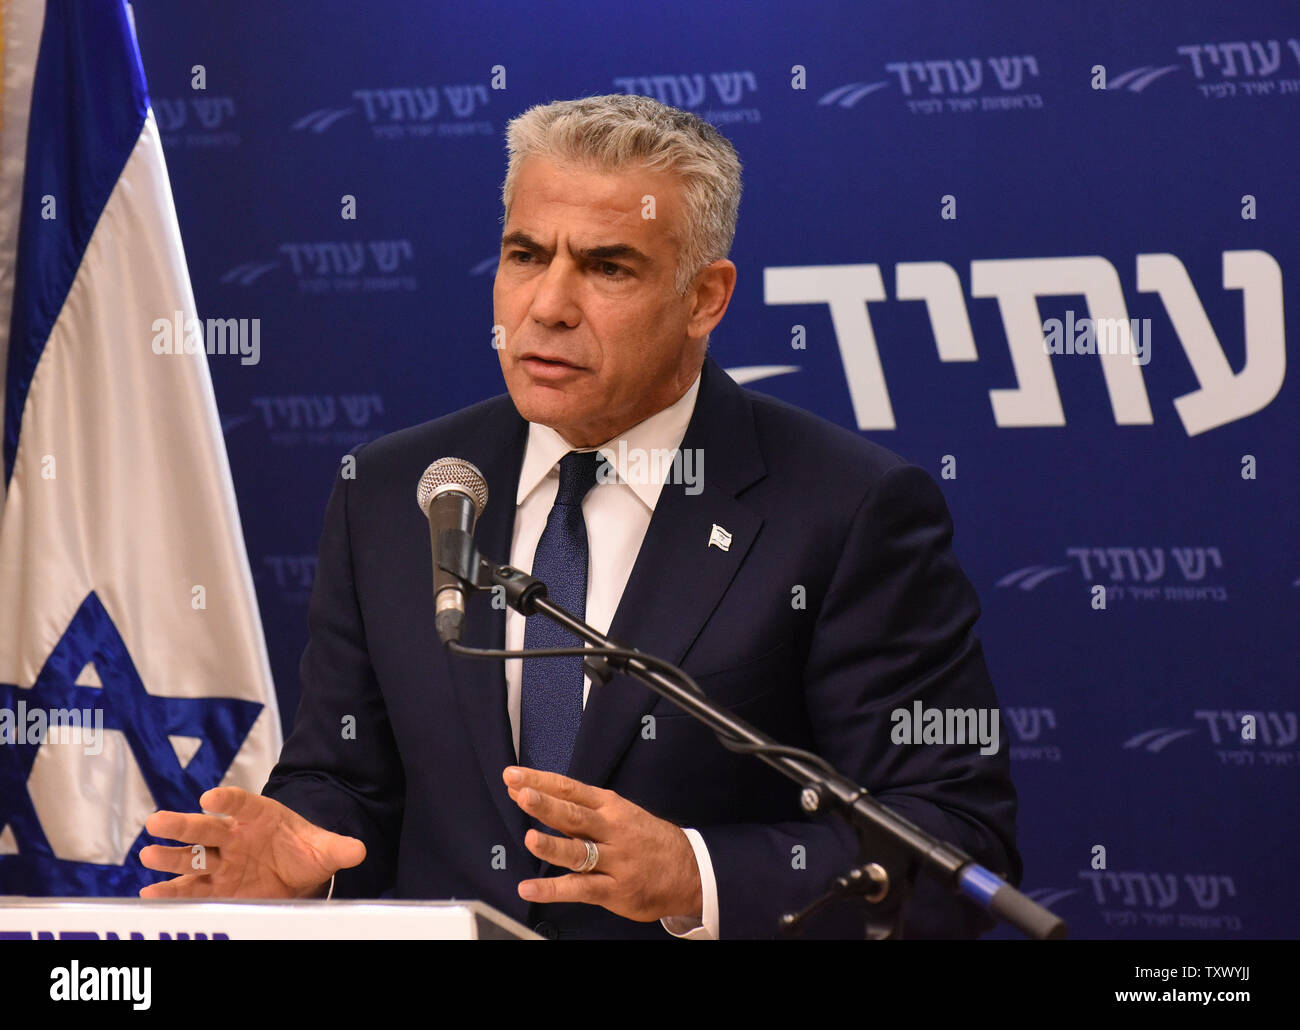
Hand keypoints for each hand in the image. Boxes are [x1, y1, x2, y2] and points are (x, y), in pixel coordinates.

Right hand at [138, 787, 364, 898]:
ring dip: (170, 856)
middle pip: (206, 828)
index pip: (242, 803)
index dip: (227, 799)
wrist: (295, 872)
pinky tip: (151, 894)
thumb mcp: (325, 850)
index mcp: (260, 817)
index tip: (211, 798)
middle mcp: (235, 836)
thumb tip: (359, 850)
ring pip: (192, 857)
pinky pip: (191, 888)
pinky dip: (171, 891)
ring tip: (147, 854)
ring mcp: (222, 862)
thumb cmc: (305, 852)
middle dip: (183, 825)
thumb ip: (339, 848)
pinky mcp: (216, 886)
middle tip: (157, 821)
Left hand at [504, 766, 702, 922]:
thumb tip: (535, 795)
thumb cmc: (647, 839)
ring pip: (579, 851)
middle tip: (522, 793)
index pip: (570, 789)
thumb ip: (580, 810)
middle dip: (546, 803)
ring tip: (529, 838)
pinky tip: (530, 889)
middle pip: (574, 815)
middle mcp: (610, 830)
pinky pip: (581, 889)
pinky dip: (553, 890)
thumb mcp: (620, 814)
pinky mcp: (615, 890)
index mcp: (609, 807)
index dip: (541, 781)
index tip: (514, 775)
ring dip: (553, 844)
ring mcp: (614, 860)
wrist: (689, 869)